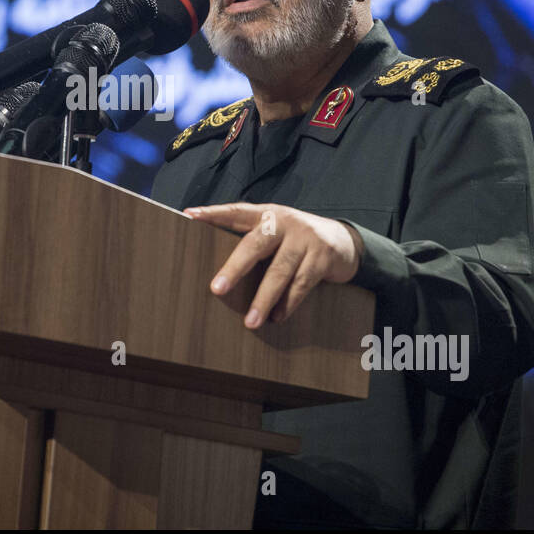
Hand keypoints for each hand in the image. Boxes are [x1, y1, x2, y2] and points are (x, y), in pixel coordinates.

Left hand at [183, 203, 362, 328]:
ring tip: (250, 322)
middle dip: (235, 268)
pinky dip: (288, 303)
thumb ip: (252, 242)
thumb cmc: (295, 241)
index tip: (190, 215)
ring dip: (264, 299)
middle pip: (256, 245)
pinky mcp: (323, 257)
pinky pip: (302, 284)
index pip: (236, 211)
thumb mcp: (276, 232)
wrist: (343, 241)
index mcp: (266, 215)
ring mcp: (305, 238)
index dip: (214, 213)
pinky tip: (277, 317)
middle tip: (217, 289)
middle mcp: (284, 222)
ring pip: (279, 271)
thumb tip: (219, 272)